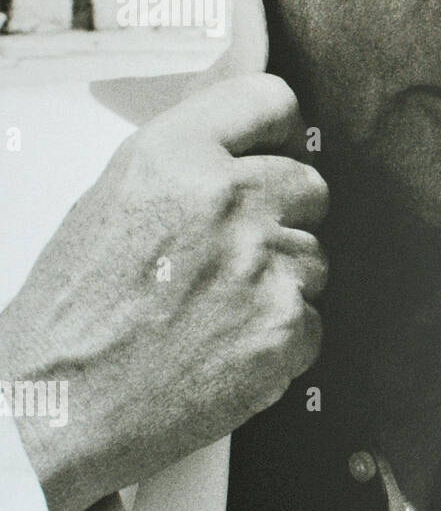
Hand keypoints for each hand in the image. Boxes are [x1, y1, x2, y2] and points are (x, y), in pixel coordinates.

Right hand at [0, 73, 327, 510]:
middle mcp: (225, 200)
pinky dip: (280, 339)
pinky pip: (313, 319)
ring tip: (215, 310)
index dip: (279, 133)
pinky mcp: (284, 327)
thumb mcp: (114, 200)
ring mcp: (262, 264)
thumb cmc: (74, 312)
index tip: (279, 152)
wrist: (56, 408)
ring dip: (280, 282)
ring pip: (315, 257)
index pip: (272, 102)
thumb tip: (248, 148)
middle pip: (309, 186)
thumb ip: (187, 164)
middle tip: (236, 254)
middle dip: (284, 217)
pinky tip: (227, 349)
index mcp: (175, 156)